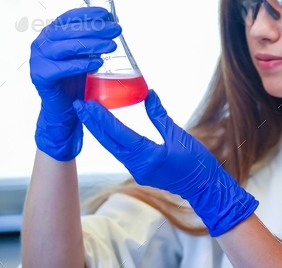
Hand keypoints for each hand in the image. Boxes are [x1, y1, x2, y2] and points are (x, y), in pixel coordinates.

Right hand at [29, 7, 120, 160]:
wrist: (64, 106)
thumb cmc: (74, 78)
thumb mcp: (84, 54)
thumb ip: (91, 40)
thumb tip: (112, 25)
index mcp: (51, 33)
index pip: (69, 17)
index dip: (88, 14)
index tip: (107, 15)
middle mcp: (42, 43)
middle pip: (70, 30)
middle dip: (96, 29)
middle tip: (116, 30)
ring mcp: (38, 59)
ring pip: (67, 47)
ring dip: (93, 45)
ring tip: (111, 46)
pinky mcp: (40, 75)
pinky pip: (63, 68)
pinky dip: (82, 65)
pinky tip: (97, 64)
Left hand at [72, 90, 258, 235]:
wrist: (203, 187)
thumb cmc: (196, 162)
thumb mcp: (179, 135)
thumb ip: (160, 115)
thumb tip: (148, 93)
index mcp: (148, 156)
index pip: (118, 134)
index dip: (101, 118)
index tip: (87, 104)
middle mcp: (138, 165)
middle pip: (109, 142)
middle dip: (92, 123)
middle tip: (78, 105)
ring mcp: (137, 170)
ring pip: (112, 148)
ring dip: (99, 131)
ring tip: (87, 114)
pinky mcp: (140, 171)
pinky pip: (120, 153)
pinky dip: (110, 138)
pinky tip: (104, 127)